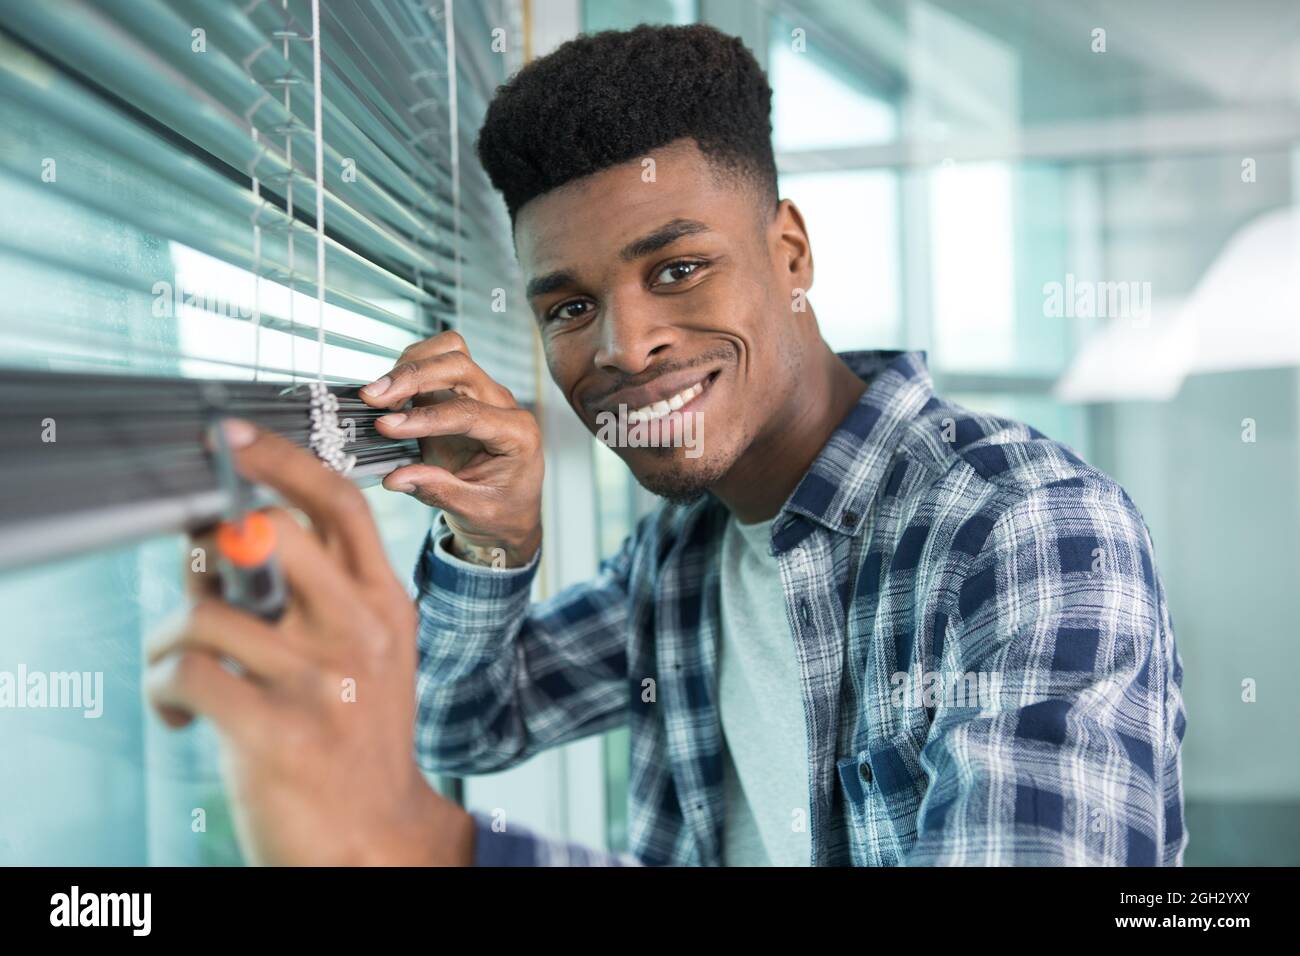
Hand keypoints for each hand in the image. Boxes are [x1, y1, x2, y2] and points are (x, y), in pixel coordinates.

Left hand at [145, 420, 472, 865]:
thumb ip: (315, 594)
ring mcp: (323, 681)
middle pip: (270, 532)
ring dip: (167, 636)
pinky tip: (181, 712)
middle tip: (197, 577)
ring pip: (207, 609)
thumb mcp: (368, 655)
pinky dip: (163, 689)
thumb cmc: (361, 739)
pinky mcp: (279, 731)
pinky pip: (187, 673)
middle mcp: (361, 632)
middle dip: (211, 546)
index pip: (339, 504)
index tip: (233, 437)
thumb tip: (220, 539)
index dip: (280, 460)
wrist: (376, 835)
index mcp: (385, 604)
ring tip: (175, 666)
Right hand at [361, 330, 542, 566]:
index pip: (468, 412)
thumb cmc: (501, 510)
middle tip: (373, 398)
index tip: (387, 427)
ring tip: (378, 394)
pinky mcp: (461, 392)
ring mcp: (483, 394)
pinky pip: (438, 361)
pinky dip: (411, 367)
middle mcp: (504, 406)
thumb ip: (438, 491)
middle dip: (414, 376)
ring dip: (411, 364)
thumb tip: (395, 478)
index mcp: (517, 434)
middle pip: (460, 366)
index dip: (424, 418)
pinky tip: (389, 393)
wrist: (511, 510)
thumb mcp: (475, 511)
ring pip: (450, 351)